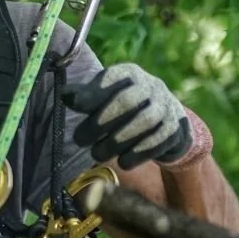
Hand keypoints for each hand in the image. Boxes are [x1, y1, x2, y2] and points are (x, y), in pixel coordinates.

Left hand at [63, 62, 191, 169]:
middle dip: (100, 122)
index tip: (74, 104)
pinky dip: (138, 153)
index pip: (111, 77)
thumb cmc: (126, 110)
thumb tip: (64, 94)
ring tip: (97, 154)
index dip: (92, 91)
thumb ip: (86, 97)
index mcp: (130, 74)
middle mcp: (151, 86)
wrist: (167, 123)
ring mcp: (166, 106)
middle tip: (80, 140)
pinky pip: (157, 140)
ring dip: (117, 141)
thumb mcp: (106, 98)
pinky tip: (122, 162)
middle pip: (127, 100)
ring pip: (144, 121)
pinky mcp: (174, 128)